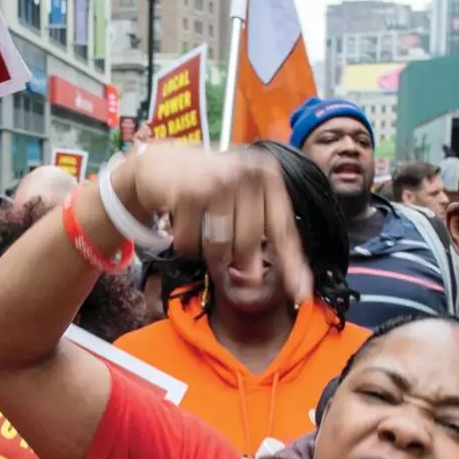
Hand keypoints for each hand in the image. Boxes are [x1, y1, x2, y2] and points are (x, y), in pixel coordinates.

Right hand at [110, 143, 313, 304]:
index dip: (291, 264)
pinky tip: (182, 222)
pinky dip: (184, 243)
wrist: (158, 164)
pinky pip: (190, 244)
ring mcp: (217, 180)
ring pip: (219, 247)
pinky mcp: (188, 192)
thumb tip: (273, 282)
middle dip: (235, 263)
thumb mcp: (241, 200)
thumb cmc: (206, 188)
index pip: (282, 229)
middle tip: (223, 261)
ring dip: (208, 254)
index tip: (300, 293)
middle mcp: (246, 173)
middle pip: (248, 244)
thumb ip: (261, 235)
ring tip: (201, 233)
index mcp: (267, 176)